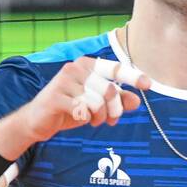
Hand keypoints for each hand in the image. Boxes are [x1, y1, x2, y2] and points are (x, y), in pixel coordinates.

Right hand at [0, 57, 150, 159]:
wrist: (38, 120)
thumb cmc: (71, 109)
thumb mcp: (97, 105)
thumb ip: (117, 101)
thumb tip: (137, 100)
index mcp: (87, 65)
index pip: (115, 68)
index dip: (133, 77)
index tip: (149, 85)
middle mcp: (75, 68)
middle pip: (109, 90)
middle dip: (114, 110)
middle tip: (110, 120)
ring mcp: (64, 81)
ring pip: (97, 102)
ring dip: (100, 116)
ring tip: (94, 120)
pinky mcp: (55, 97)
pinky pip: (83, 110)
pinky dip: (86, 118)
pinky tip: (80, 118)